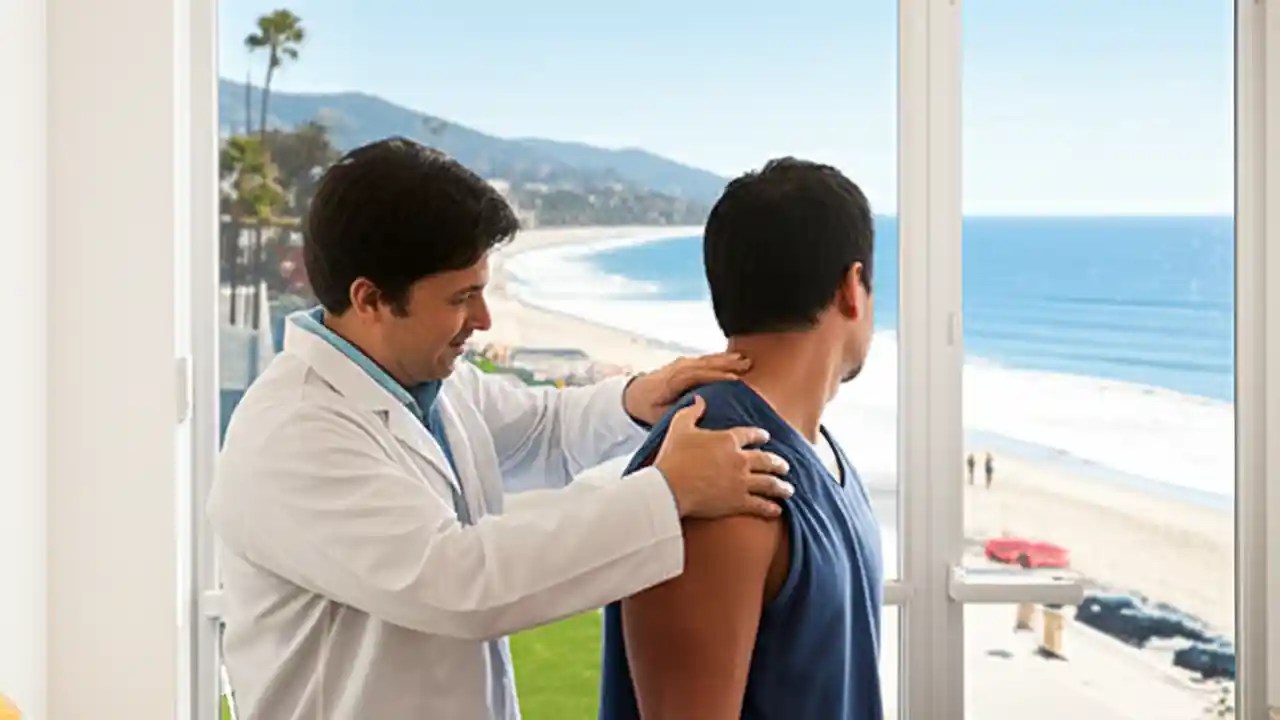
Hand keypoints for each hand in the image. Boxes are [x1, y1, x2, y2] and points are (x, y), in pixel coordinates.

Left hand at [624, 352, 751, 426]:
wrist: (635, 394)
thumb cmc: (649, 408)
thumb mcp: (660, 415)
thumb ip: (677, 412)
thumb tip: (697, 411)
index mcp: (672, 381)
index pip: (697, 375)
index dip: (716, 376)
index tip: (735, 379)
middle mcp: (678, 368)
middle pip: (705, 363)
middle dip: (726, 363)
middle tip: (747, 365)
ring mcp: (682, 363)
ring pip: (707, 359)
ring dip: (726, 359)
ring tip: (745, 359)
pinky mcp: (685, 363)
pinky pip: (705, 359)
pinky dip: (720, 358)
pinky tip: (734, 357)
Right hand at [653, 395, 793, 519]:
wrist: (669, 487)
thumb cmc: (673, 456)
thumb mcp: (680, 426)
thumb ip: (692, 411)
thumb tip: (700, 399)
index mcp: (727, 439)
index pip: (751, 435)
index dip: (760, 435)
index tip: (766, 437)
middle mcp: (740, 459)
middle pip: (766, 460)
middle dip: (778, 463)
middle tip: (785, 467)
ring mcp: (741, 481)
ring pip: (769, 483)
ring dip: (781, 486)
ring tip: (788, 489)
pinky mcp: (738, 502)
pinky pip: (760, 504)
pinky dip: (770, 507)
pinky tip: (777, 509)